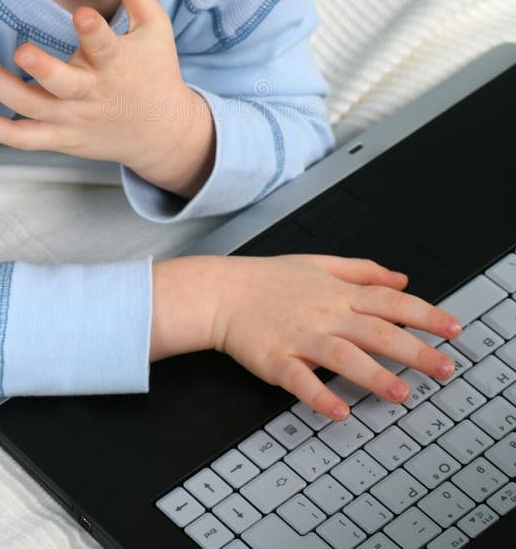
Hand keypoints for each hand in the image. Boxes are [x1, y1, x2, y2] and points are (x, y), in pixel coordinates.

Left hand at [0, 0, 191, 172]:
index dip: (94, 31)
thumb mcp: (155, 27)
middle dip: (42, 69)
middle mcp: (92, 93)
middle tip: (22, 50)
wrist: (164, 133)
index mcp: (117, 63)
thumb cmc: (157, 71)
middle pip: (63, 85)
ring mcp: (73, 119)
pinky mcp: (61, 138)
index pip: (105, 46)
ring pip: (32, 108)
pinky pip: (23, 139)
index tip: (83, 14)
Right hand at [210, 254, 461, 419]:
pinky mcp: (276, 360)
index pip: (389, 303)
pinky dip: (319, 396)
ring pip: (343, 356)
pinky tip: (338, 411)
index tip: (452, 329)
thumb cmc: (269, 280)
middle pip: (376, 331)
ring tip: (401, 394)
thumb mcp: (319, 263)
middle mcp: (325, 314)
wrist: (222, 292)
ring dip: (374, 376)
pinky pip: (300, 380)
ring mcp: (301, 337)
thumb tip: (401, 279)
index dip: (424, 314)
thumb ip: (362, 270)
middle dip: (413, 350)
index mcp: (338, 292)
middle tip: (444, 367)